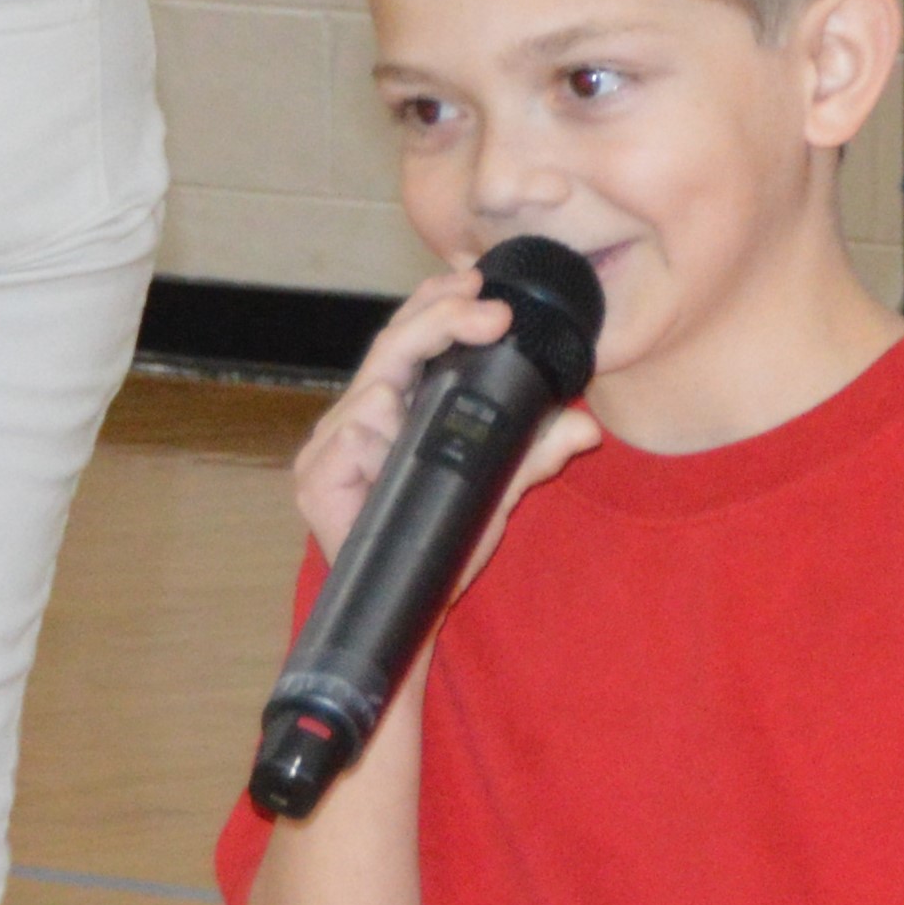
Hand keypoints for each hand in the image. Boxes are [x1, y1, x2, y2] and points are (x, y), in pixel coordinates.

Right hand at [294, 263, 600, 570]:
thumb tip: (586, 428)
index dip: (439, 307)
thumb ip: (536, 456)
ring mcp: (333, 449)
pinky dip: (379, 424)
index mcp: (394, 413)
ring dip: (418, 362)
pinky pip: (350, 435)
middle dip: (438, 314)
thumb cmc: (442, 550)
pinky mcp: (317, 480)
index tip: (480, 286)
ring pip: (372, 384)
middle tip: (486, 302)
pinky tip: (402, 418)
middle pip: (390, 347)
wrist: (411, 618)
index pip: (410, 343)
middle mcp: (360, 422)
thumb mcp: (498, 494)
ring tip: (470, 339)